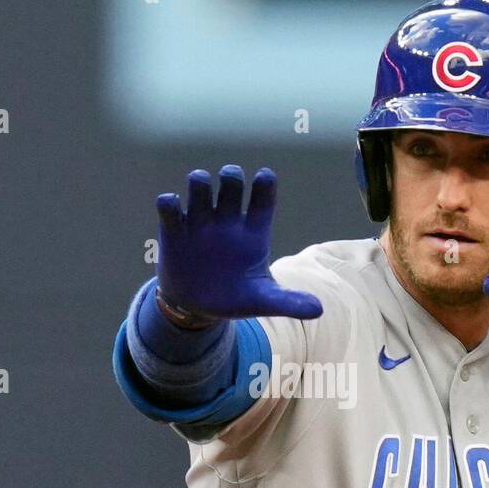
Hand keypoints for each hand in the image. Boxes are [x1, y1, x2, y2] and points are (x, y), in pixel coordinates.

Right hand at [155, 166, 322, 322]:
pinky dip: (169, 202)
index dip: (265, 185)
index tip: (264, 176)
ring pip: (200, 185)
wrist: (197, 309)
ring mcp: (200, 222)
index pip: (263, 199)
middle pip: (231, 182)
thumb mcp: (263, 301)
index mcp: (253, 231)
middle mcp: (228, 220)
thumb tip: (319, 311)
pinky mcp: (174, 231)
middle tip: (230, 182)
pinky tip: (172, 208)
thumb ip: (289, 302)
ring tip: (200, 188)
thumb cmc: (235, 298)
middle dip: (231, 177)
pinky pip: (169, 207)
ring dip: (200, 182)